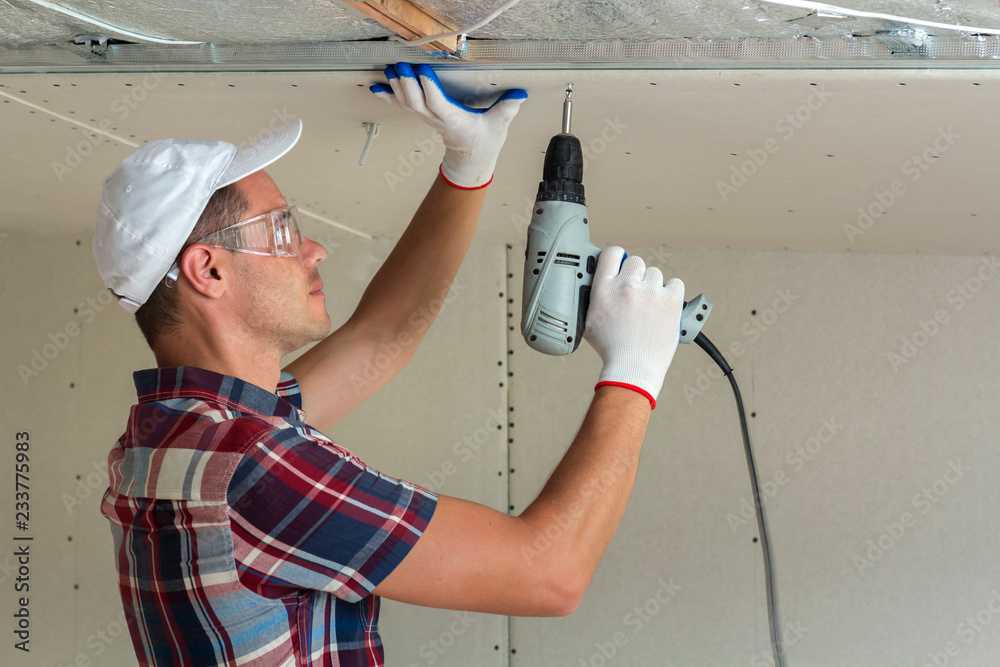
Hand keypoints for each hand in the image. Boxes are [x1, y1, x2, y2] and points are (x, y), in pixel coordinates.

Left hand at [370, 62, 526, 188]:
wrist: (471, 159)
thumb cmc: (484, 142)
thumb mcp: (500, 125)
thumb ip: (508, 109)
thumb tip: (519, 94)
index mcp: (454, 121)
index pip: (438, 103)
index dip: (429, 88)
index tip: (422, 70)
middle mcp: (437, 119)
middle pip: (416, 102)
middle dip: (406, 84)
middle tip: (400, 65)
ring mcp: (427, 118)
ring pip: (406, 103)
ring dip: (396, 87)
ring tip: (389, 70)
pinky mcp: (423, 115)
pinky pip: (402, 105)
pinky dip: (389, 95)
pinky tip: (377, 87)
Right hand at [583, 247, 683, 408]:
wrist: (633, 368)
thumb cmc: (612, 349)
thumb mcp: (590, 320)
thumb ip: (596, 296)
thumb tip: (603, 282)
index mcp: (604, 289)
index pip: (612, 254)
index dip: (618, 258)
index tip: (621, 265)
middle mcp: (626, 286)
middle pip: (636, 262)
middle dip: (637, 275)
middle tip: (636, 294)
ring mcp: (650, 292)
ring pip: (655, 273)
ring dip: (653, 286)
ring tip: (650, 306)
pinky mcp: (671, 301)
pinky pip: (675, 283)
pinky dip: (672, 293)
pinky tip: (664, 306)